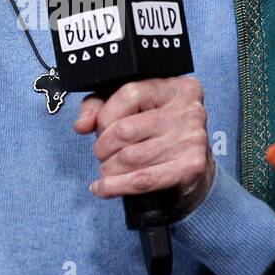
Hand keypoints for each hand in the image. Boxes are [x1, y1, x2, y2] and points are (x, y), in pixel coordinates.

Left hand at [75, 76, 215, 219]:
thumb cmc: (158, 132)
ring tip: (106, 171)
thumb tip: (82, 124)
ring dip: (109, 169)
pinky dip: (117, 186)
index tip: (99, 130)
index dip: (105, 115)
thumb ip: (99, 106)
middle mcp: (189, 109)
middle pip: (126, 129)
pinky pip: (143, 179)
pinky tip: (104, 187)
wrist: (192, 165)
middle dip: (103, 147)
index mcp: (175, 87)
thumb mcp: (130, 108)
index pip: (130, 93)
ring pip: (130, 157)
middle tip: (102, 155)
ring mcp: (192, 139)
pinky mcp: (191, 167)